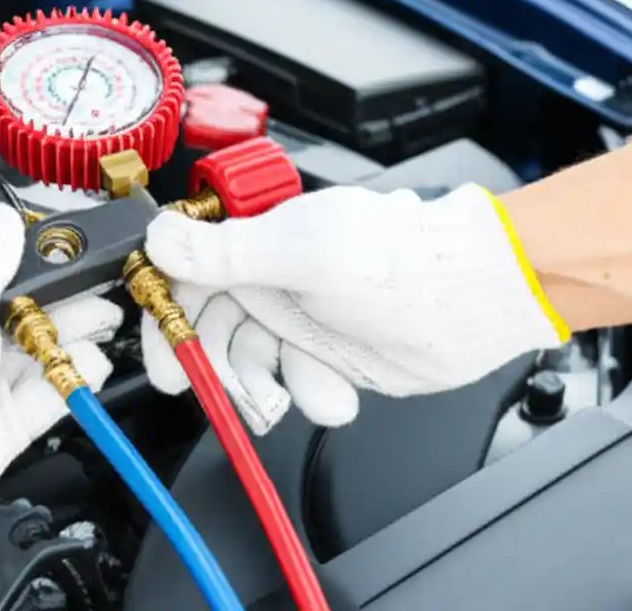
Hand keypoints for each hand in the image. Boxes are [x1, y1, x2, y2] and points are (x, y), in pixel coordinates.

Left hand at [0, 205, 123, 535]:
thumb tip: (2, 219)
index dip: (27, 270)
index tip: (64, 257)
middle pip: (18, 321)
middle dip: (62, 303)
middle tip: (99, 286)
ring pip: (35, 358)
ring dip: (73, 338)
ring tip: (107, 318)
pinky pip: (45, 400)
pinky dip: (71, 380)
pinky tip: (94, 361)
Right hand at [141, 184, 568, 433]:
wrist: (471, 302)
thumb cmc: (398, 261)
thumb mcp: (300, 252)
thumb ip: (225, 251)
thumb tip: (160, 237)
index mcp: (258, 240)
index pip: (187, 277)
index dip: (170, 318)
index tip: (167, 355)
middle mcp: (271, 278)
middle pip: (209, 329)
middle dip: (215, 365)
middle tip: (217, 388)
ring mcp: (296, 318)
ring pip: (250, 364)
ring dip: (270, 386)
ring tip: (300, 388)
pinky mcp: (322, 355)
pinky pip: (293, 386)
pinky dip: (311, 394)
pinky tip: (336, 390)